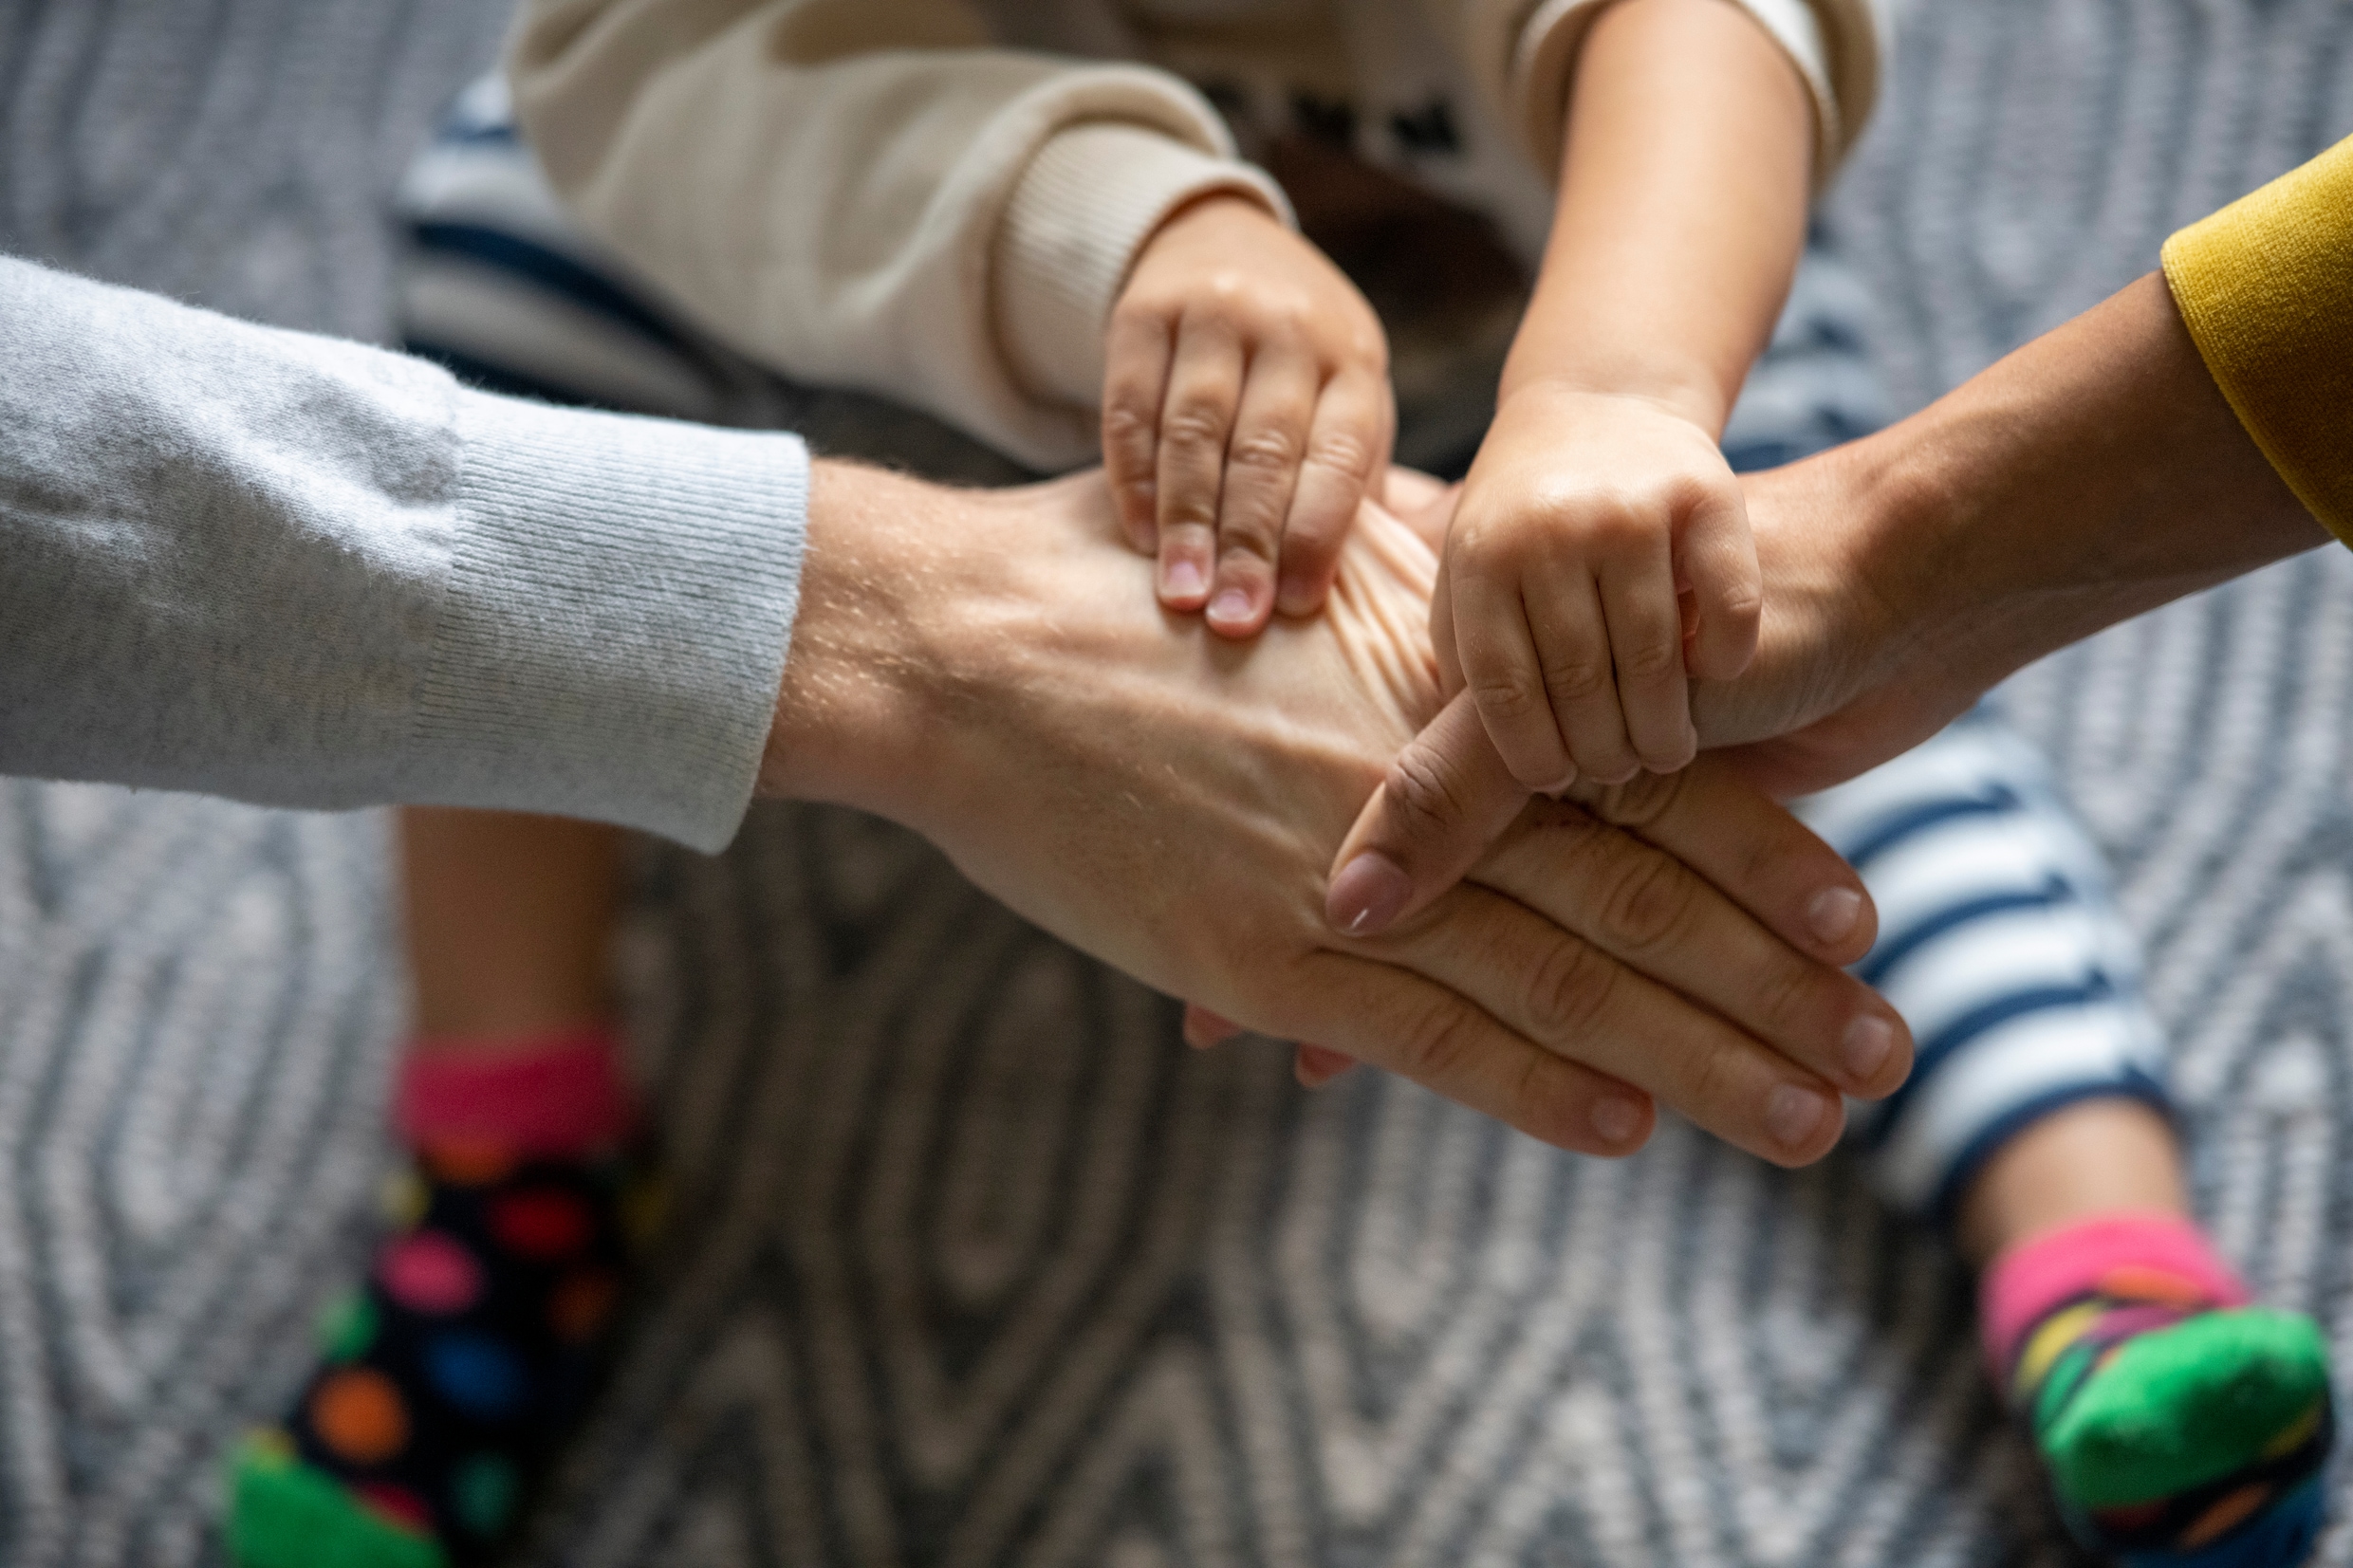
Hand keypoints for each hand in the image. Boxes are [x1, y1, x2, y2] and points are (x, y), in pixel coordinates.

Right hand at [762, 464, 1909, 1165]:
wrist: (955, 644)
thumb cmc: (1115, 574)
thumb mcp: (1287, 541)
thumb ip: (1411, 560)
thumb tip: (1492, 553)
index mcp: (1437, 689)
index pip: (1642, 781)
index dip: (1763, 857)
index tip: (1862, 918)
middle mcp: (1418, 787)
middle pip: (1638, 897)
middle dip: (1775, 986)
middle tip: (1887, 1054)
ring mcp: (1340, 878)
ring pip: (1559, 980)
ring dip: (1697, 1059)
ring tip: (1810, 1122)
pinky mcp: (1255, 953)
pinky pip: (1420, 1035)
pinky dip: (1528, 1084)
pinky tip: (1622, 1130)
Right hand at [1104, 193, 1393, 636]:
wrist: (1221, 243)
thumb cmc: (1299, 364)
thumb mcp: (1347, 399)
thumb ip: (1355, 481)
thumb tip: (1378, 591)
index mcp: (1352, 363)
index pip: (1337, 455)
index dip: (1317, 534)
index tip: (1297, 607)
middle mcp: (1288, 330)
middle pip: (1265, 448)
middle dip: (1249, 541)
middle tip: (1234, 620)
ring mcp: (1213, 315)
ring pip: (1195, 430)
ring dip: (1187, 520)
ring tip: (1181, 593)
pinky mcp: (1143, 313)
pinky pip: (1131, 407)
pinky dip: (1134, 477)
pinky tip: (1141, 536)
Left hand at [1440, 381, 1761, 790]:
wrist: (1602, 400)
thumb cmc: (1527, 516)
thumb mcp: (1471, 566)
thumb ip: (1462, 648)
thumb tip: (1446, 760)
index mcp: (1482, 554)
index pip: (1502, 683)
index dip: (1530, 749)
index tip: (1554, 783)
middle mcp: (1552, 526)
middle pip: (1579, 677)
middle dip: (1602, 747)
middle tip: (1620, 773)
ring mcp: (1631, 506)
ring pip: (1653, 654)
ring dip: (1664, 722)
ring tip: (1668, 750)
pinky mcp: (1707, 491)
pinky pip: (1727, 602)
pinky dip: (1724, 654)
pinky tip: (1716, 678)